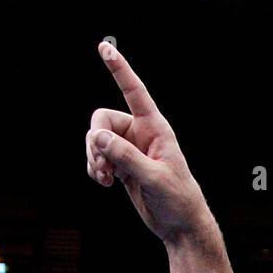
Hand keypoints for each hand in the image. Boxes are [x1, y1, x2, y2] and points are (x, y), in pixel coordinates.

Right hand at [86, 43, 209, 241]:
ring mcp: (129, 149)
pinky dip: (95, 169)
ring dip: (93, 158)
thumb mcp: (154, 178)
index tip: (104, 47)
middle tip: (103, 166)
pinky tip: (105, 183)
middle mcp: (140, 133)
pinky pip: (97, 157)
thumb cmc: (177, 199)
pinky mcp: (121, 165)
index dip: (120, 69)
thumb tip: (98, 137)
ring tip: (104, 178)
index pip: (134, 91)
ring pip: (96, 140)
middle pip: (101, 120)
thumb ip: (126, 157)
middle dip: (95, 141)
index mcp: (155, 128)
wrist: (179, 225)